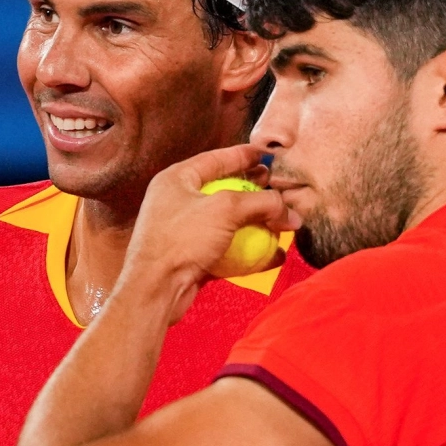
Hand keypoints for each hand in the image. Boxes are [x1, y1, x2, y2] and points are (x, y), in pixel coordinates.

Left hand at [118, 145, 291, 319]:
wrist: (155, 291)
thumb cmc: (180, 241)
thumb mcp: (225, 210)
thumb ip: (261, 203)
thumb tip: (290, 212)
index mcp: (177, 180)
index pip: (215, 159)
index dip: (243, 155)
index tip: (267, 155)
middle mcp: (178, 202)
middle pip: (225, 191)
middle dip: (255, 192)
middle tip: (277, 189)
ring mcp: (185, 233)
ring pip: (228, 223)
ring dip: (256, 225)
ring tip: (281, 224)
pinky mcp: (193, 259)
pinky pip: (227, 251)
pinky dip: (250, 253)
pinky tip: (274, 257)